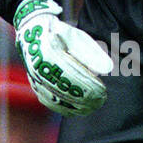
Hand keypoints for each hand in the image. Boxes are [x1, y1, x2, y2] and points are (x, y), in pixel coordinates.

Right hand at [13, 0, 112, 115]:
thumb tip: (108, 69)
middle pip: (65, 91)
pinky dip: (62, 107)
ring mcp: (35, 78)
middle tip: (100, 101)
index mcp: (49, 54)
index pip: (73, 77)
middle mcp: (39, 69)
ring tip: (91, 108)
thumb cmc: (59, 33)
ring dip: (75, 106)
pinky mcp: (34, 84)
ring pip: (56, 99)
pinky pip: (48, 101)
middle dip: (84, 99)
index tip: (102, 92)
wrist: (33, 32)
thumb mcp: (76, 37)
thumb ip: (91, 53)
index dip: (88, 87)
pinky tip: (75, 110)